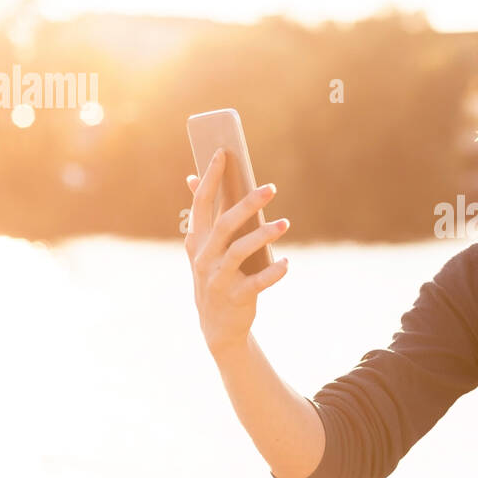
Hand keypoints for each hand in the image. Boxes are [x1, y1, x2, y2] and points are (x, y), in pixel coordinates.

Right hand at [184, 148, 291, 356]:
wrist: (217, 325)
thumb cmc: (215, 275)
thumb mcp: (204, 247)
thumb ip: (203, 215)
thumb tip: (191, 177)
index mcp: (196, 240)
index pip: (201, 203)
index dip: (211, 177)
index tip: (223, 153)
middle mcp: (204, 257)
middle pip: (225, 224)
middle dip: (248, 203)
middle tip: (271, 188)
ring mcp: (218, 278)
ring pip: (240, 250)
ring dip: (264, 235)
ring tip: (285, 223)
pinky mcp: (236, 296)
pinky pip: (257, 281)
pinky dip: (274, 272)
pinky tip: (286, 262)